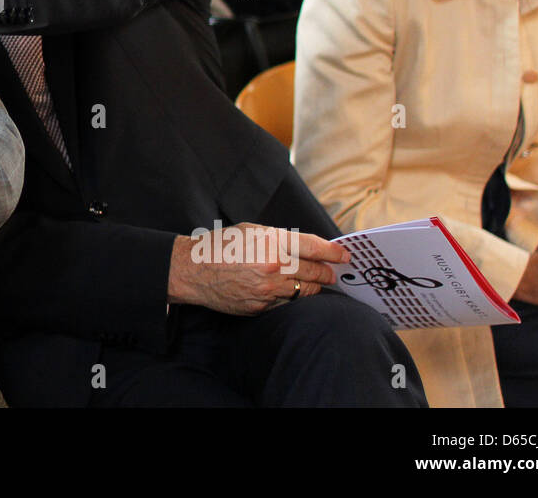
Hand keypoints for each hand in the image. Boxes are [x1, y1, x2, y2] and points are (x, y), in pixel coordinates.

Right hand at [167, 224, 348, 315]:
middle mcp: (272, 266)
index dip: (334, 253)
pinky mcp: (261, 307)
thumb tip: (310, 249)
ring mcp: (267, 289)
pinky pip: (288, 304)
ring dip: (314, 286)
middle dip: (327, 272)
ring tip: (315, 281)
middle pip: (315, 272)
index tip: (345, 256)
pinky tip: (291, 291)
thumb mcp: (252, 230)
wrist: (192, 270)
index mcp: (271, 242)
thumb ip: (281, 239)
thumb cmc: (221, 246)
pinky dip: (293, 298)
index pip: (315, 248)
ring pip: (306, 291)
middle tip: (332, 271)